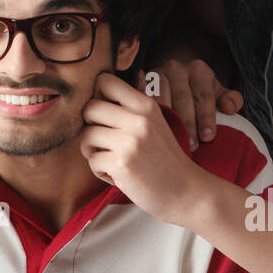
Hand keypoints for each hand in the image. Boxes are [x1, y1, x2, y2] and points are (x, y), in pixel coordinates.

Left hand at [80, 72, 203, 226]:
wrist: (185, 191)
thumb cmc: (164, 159)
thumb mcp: (154, 124)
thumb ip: (131, 107)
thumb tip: (100, 84)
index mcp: (146, 105)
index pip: (105, 81)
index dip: (97, 97)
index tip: (104, 114)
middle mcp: (138, 119)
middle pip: (90, 108)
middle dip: (91, 127)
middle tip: (104, 142)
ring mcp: (130, 142)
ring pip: (86, 135)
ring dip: (92, 151)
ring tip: (110, 159)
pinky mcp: (121, 164)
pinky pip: (92, 161)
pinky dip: (100, 171)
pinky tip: (118, 175)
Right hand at [138, 58, 242, 150]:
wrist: (174, 79)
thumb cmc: (200, 93)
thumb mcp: (218, 94)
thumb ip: (231, 100)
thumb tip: (229, 108)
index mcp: (198, 69)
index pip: (204, 95)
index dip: (207, 117)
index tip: (208, 136)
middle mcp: (176, 68)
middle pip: (183, 97)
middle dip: (188, 123)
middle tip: (192, 146)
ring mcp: (156, 74)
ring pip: (162, 98)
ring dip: (168, 121)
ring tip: (173, 141)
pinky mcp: (141, 83)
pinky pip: (144, 100)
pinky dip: (149, 115)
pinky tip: (153, 130)